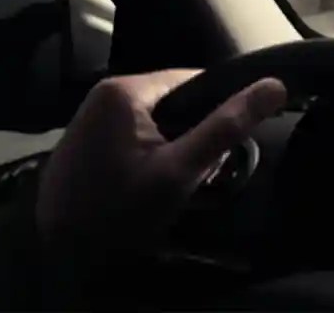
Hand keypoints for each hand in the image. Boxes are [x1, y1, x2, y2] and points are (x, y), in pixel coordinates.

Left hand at [36, 69, 286, 264]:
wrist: (57, 253)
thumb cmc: (119, 209)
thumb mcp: (179, 171)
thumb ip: (226, 127)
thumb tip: (276, 85)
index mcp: (126, 89)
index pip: (196, 80)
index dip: (220, 110)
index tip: (227, 146)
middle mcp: (105, 92)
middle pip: (177, 100)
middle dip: (196, 133)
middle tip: (201, 172)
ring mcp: (93, 116)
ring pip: (159, 119)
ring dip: (176, 146)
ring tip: (178, 180)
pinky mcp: (88, 139)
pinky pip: (136, 133)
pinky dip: (154, 154)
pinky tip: (153, 183)